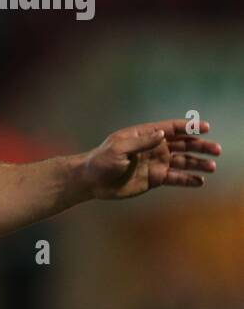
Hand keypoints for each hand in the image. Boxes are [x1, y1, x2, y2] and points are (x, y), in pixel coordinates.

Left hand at [82, 118, 221, 199]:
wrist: (92, 181)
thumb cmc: (101, 161)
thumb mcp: (118, 148)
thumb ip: (141, 142)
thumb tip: (162, 134)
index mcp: (145, 135)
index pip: (171, 128)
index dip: (189, 127)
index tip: (205, 128)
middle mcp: (154, 147)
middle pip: (183, 144)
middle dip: (201, 146)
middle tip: (216, 150)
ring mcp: (156, 163)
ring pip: (183, 161)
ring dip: (198, 163)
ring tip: (212, 167)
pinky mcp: (155, 179)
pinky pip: (176, 178)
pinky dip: (188, 179)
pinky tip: (200, 181)